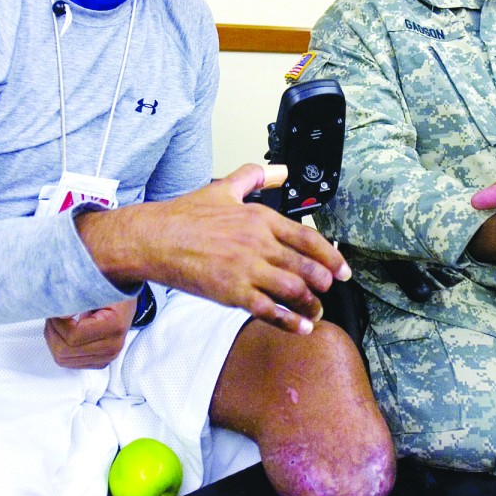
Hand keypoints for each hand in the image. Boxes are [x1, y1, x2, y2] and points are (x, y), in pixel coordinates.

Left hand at [44, 299, 138, 369]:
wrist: (125, 301)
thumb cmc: (113, 292)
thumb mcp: (96, 289)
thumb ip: (77, 298)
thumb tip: (59, 314)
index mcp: (114, 326)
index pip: (73, 335)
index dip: (57, 323)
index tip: (56, 310)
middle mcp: (112, 347)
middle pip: (65, 350)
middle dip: (52, 331)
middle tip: (53, 315)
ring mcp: (106, 357)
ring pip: (63, 359)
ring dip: (53, 340)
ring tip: (56, 323)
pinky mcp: (99, 362)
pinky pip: (68, 363)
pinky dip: (59, 348)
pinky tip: (62, 333)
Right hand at [76, 164, 350, 335]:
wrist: (152, 238)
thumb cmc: (184, 216)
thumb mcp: (223, 189)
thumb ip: (254, 176)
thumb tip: (280, 169)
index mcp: (260, 218)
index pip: (308, 238)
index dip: (331, 256)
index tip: (342, 269)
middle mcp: (258, 243)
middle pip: (306, 266)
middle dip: (325, 283)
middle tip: (331, 291)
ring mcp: (246, 269)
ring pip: (293, 290)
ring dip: (311, 304)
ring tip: (316, 312)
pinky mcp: (232, 292)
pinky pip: (269, 310)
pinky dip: (289, 321)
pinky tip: (299, 327)